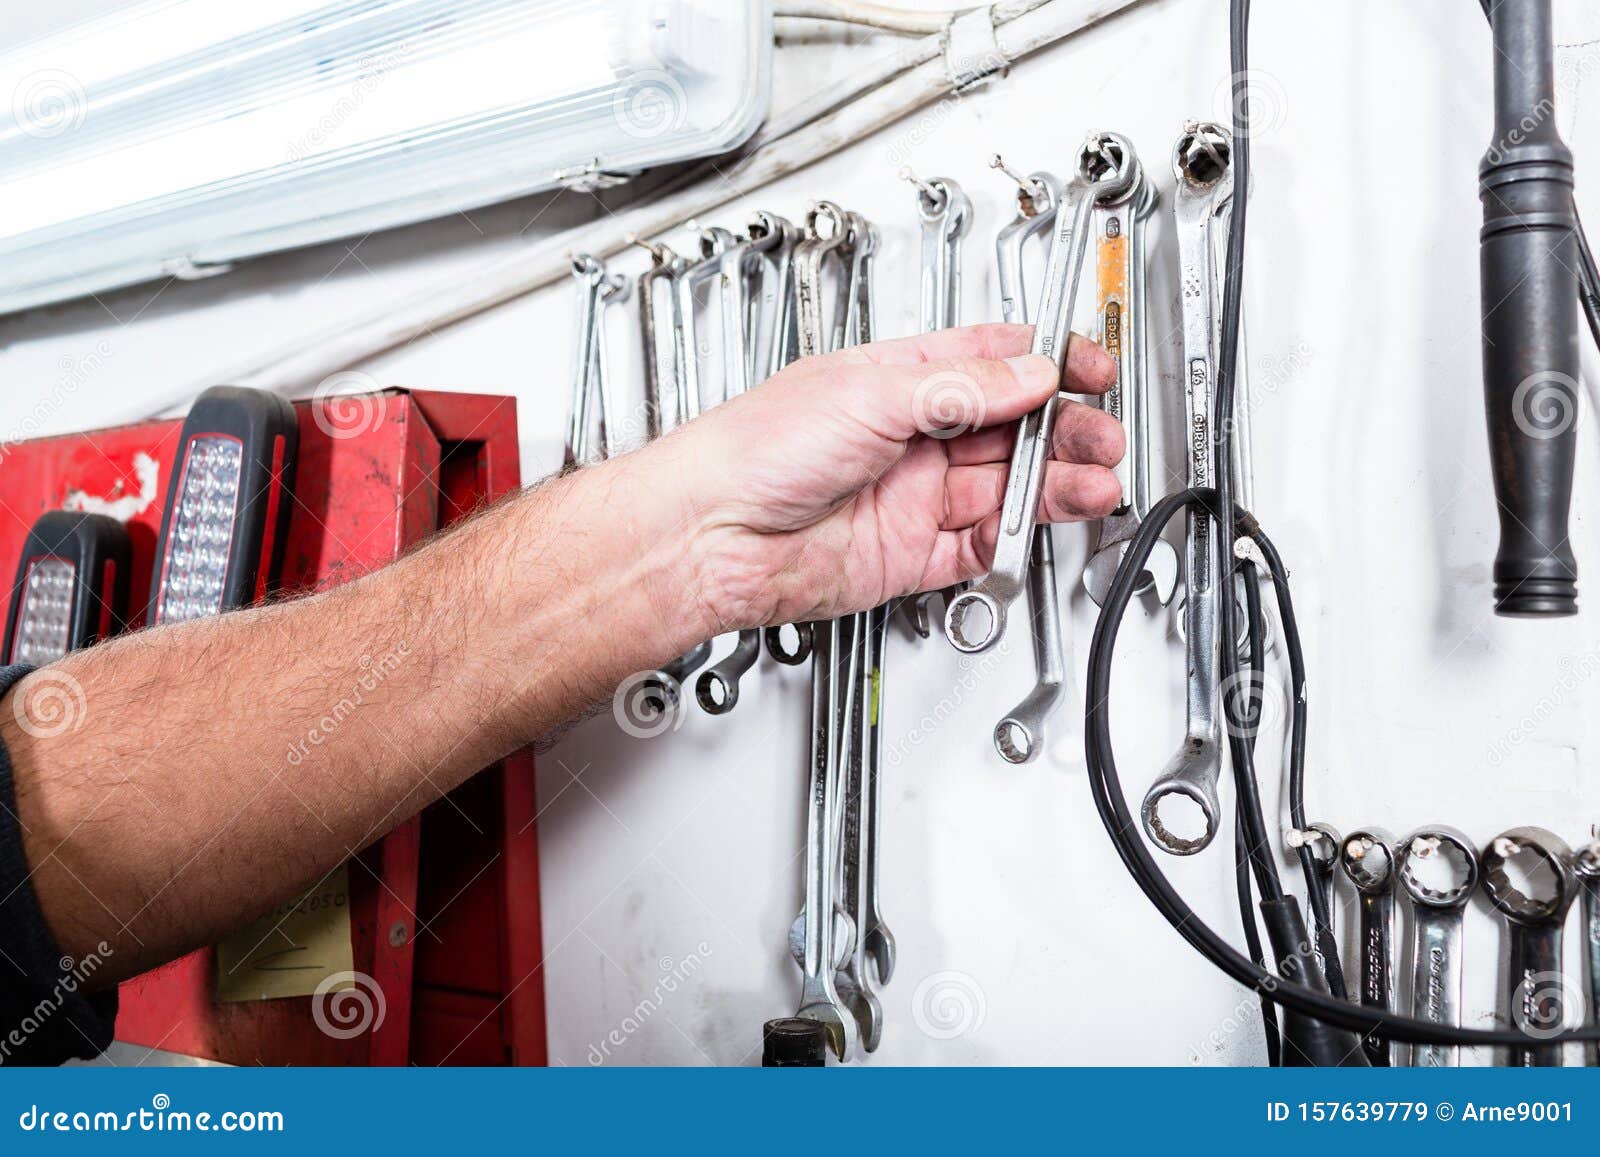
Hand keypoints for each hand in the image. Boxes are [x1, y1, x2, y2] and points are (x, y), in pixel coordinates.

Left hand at [643, 323, 1122, 628]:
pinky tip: (1050, 516)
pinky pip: (984, 541)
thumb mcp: (869, 394)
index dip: (1046, 362)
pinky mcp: (913, 553)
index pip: (991, 362)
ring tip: (1095, 478)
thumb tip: (1029, 371)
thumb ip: (959, 387)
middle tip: (1100, 432)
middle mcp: (909, 436)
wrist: (712, 536)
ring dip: (1057, 480)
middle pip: (1012, 426)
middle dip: (1064, 427)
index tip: (1088, 366)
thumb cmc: (754, 451)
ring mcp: (913, 496)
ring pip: (1007, 485)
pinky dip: (1022, 532)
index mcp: (896, 381)